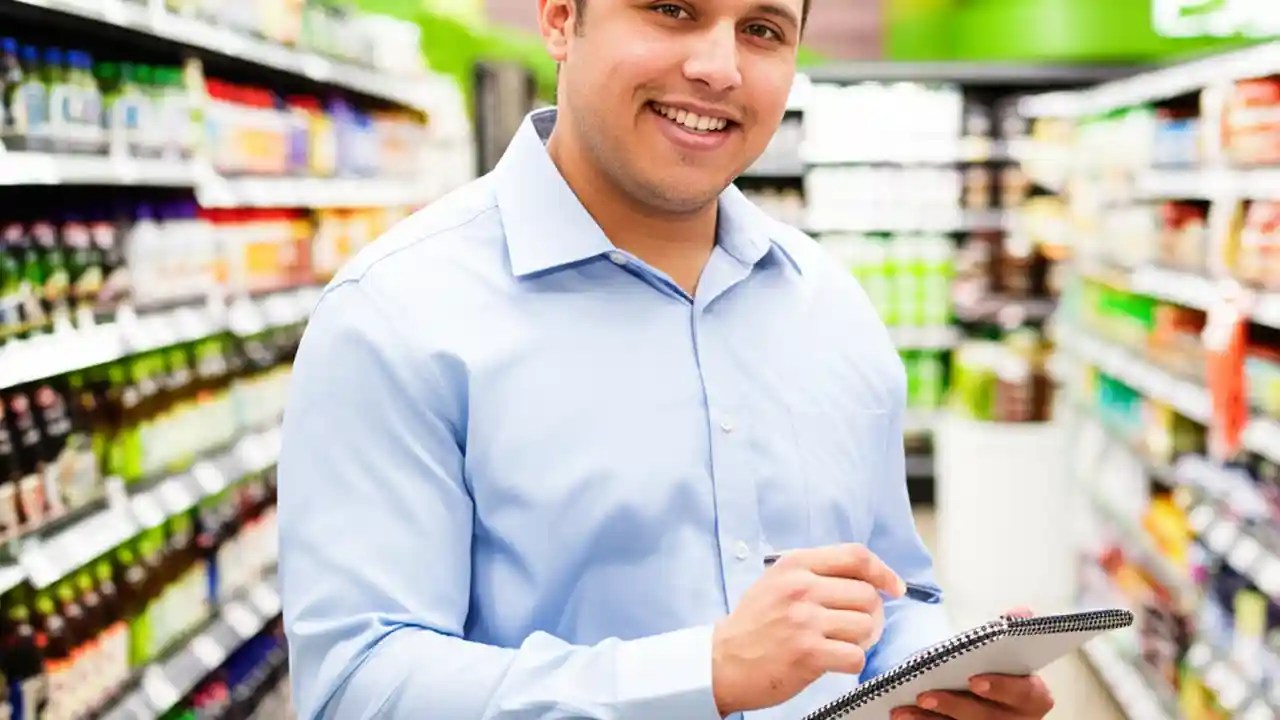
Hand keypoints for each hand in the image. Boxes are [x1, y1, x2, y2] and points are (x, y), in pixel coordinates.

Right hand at [711, 544, 906, 715]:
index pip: (856, 556)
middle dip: (872, 614)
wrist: (722, 661)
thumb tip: (868, 578)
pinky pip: (855, 656)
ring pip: (866, 626)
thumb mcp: (778, 581)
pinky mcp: (808, 654)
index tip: (893, 587)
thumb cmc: (754, 623)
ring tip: (843, 643)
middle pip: (867, 594)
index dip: (883, 571)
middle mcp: (801, 588)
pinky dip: (851, 661)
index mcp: (795, 565)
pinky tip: (833, 660)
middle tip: (858, 626)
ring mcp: (804, 621)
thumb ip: (816, 572)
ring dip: (862, 640)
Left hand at [890, 608, 1053, 719]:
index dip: (1001, 688)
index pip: (1025, 694)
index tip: (974, 680)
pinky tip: (903, 716)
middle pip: (987, 718)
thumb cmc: (1000, 667)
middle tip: (925, 696)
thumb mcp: (1007, 649)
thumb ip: (1012, 632)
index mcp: (1032, 697)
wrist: (992, 691)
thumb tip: (1019, 613)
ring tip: (903, 710)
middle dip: (954, 706)